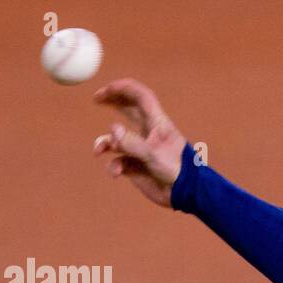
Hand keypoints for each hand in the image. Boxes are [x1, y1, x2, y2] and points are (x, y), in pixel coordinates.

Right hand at [92, 78, 186, 206]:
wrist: (185, 194)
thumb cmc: (176, 170)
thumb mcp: (153, 155)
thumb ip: (132, 142)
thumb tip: (112, 130)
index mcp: (157, 123)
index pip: (140, 96)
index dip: (123, 88)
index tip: (106, 90)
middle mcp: (148, 133)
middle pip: (128, 109)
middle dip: (113, 101)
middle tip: (97, 99)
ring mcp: (142, 149)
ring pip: (118, 139)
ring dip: (105, 143)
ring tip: (98, 150)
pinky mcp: (137, 165)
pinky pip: (119, 161)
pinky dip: (114, 166)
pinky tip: (117, 173)